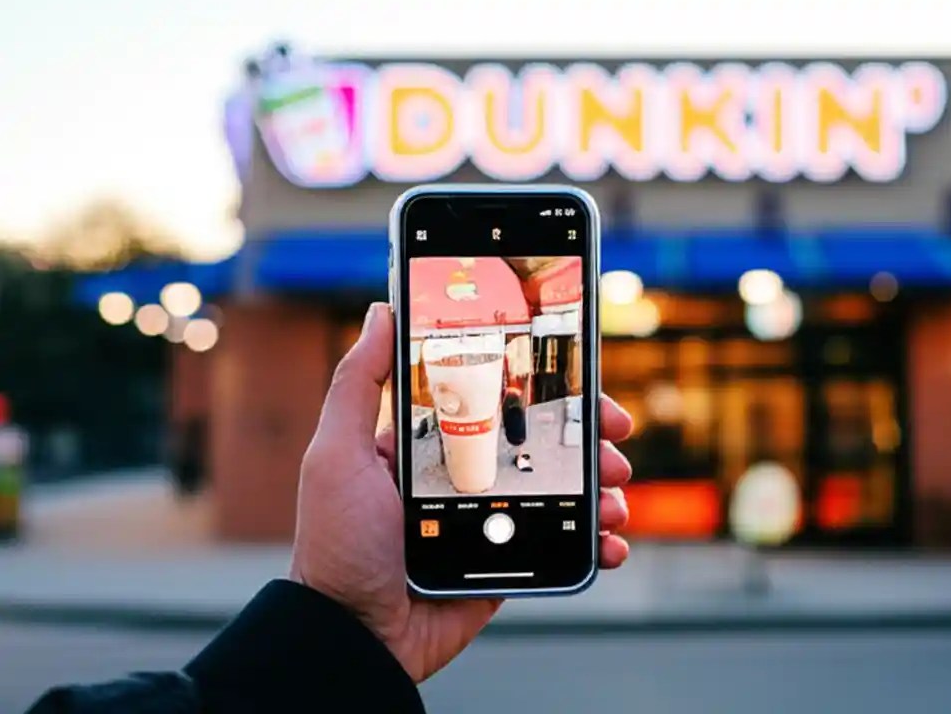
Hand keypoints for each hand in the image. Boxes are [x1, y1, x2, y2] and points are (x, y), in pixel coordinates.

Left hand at [289, 303, 633, 681]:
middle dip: (588, 438)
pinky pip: (565, 546)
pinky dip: (597, 541)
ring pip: (565, 492)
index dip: (545, 388)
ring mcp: (493, 522)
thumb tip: (383, 314)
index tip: (581, 383)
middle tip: (614, 438)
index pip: (501, 401)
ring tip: (611, 497)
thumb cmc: (337, 545)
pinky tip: (609, 541)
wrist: (355, 635)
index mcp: (432, 445)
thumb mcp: (338, 454)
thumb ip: (358, 385)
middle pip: (545, 442)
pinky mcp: (509, 564)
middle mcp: (468, 477)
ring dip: (601, 488)